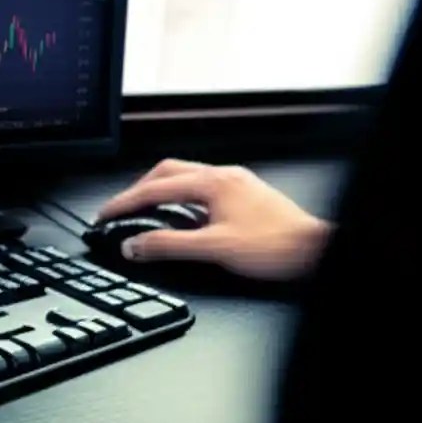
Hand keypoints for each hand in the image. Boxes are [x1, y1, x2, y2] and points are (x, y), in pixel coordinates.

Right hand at [98, 159, 332, 280]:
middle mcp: (223, 176)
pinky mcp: (244, 194)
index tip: (106, 214)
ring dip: (161, 192)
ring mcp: (235, 183)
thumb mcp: (214, 248)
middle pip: (167, 172)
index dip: (125, 202)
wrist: (315, 249)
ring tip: (145, 211)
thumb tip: (135, 245)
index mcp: (212, 183)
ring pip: (185, 178)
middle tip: (122, 209)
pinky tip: (181, 217)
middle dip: (139, 190)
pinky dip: (182, 200)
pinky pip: (202, 188)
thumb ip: (169, 245)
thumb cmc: (277, 246)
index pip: (155, 189)